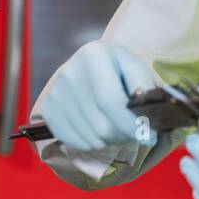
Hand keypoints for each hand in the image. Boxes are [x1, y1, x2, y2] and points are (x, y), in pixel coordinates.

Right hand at [36, 40, 160, 151]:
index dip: (132, 123)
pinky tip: (101, 127)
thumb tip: (150, 123)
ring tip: (119, 126)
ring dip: (112, 140)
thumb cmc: (120, 69)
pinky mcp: (48, 111)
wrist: (90, 66)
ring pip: (92, 138)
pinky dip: (96, 143)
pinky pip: (78, 143)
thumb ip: (147, 90)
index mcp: (94, 55)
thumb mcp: (137, 69)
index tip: (150, 137)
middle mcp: (69, 72)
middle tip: (137, 133)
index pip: (111, 99)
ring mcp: (56, 93)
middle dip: (126, 136)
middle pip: (101, 125)